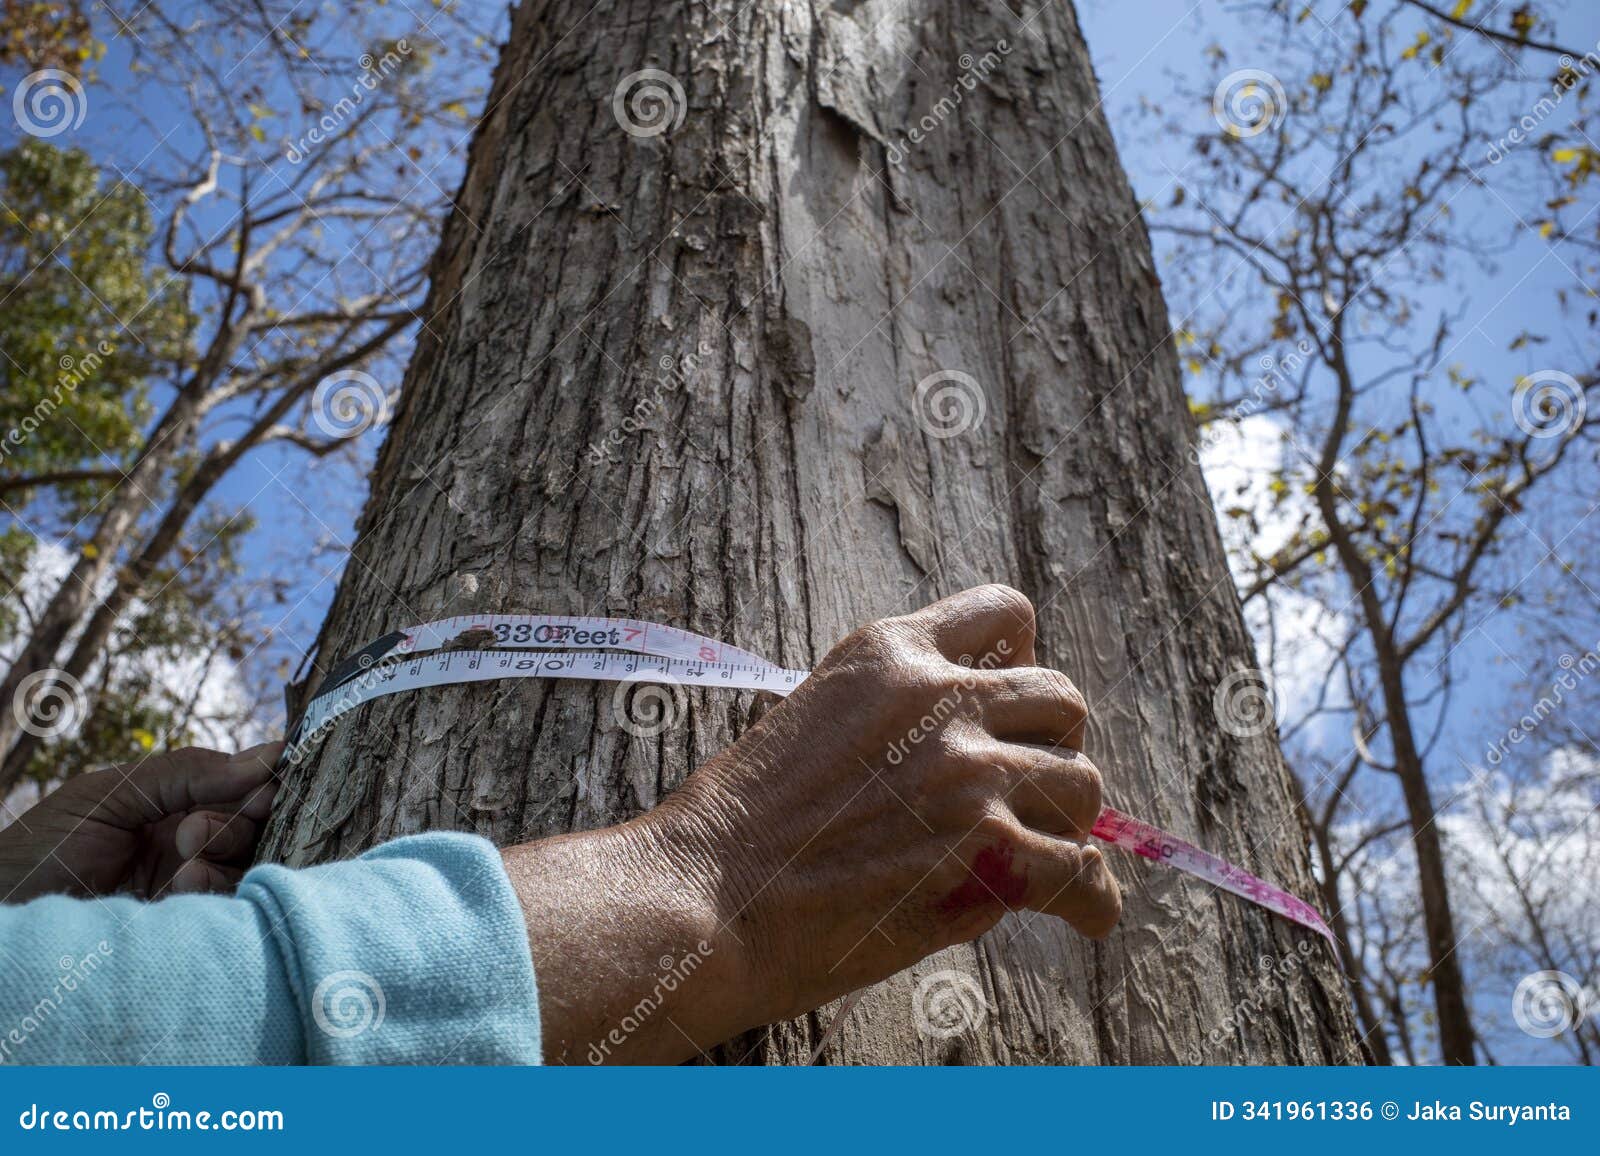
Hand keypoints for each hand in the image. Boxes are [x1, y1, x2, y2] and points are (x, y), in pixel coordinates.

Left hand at [0, 742, 280, 903]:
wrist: (5, 917)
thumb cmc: (40, 850)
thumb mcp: (108, 794)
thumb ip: (185, 772)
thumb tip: (267, 758)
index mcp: (175, 800)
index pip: (243, 780)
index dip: (266, 776)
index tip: (274, 774)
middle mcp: (192, 839)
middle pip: (257, 821)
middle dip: (240, 819)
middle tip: (194, 828)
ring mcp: (193, 882)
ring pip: (251, 860)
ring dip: (226, 854)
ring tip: (184, 863)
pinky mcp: (191, 922)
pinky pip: (233, 901)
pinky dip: (218, 888)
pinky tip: (182, 885)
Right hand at [505, 585, 1119, 1062]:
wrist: (707, 895)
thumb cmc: (738, 826)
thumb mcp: (813, 718)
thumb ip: (892, 718)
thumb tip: (966, 754)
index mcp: (892, 654)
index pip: (1005, 613)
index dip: (1023, 657)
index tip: (1017, 702)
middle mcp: (942, 699)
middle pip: (1061, 700)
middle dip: (1053, 747)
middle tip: (1030, 792)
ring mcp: (971, 774)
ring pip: (1082, 785)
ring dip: (1068, 824)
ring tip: (1050, 858)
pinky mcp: (989, 855)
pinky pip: (1081, 871)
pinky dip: (1087, 900)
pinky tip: (1081, 915)